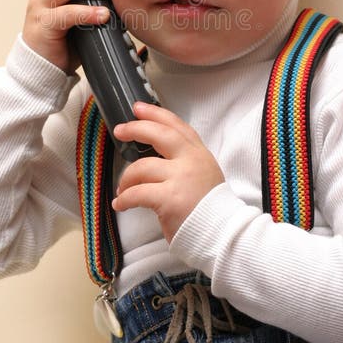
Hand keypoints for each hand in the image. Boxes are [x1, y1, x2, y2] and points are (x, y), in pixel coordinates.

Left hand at [112, 102, 224, 242]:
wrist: (222, 235)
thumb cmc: (210, 208)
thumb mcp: (204, 174)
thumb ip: (185, 160)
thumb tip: (155, 153)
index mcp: (199, 153)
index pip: (176, 125)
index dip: (155, 113)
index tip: (138, 108)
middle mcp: (191, 161)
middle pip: (159, 134)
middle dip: (136, 129)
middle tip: (120, 131)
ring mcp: (180, 178)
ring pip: (141, 167)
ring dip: (126, 178)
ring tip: (122, 189)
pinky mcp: (169, 198)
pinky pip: (137, 193)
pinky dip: (124, 199)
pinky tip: (120, 204)